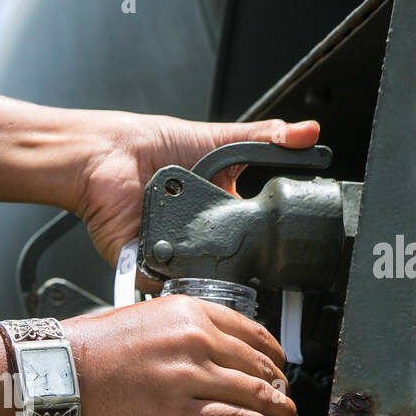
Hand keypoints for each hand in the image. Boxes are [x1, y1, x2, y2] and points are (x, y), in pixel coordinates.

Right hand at [64, 292, 298, 415]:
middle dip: (280, 389)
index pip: (251, 332)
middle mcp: (194, 340)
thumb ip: (177, 334)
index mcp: (186, 312)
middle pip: (260, 366)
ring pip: (259, 395)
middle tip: (285, 405)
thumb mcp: (139, 322)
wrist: (53, 378)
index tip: (277, 370)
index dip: (273, 357)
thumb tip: (204, 357)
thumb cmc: (83, 354)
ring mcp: (189, 378)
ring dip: (281, 414)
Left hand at [73, 112, 320, 270]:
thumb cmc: (153, 144)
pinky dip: (166, 278)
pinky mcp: (142, 263)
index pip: (246, 238)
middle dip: (229, 267)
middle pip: (221, 267)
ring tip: (202, 253)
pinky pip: (159, 283)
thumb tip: (309, 132)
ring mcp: (169, 253)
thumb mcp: (220, 139)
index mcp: (216, 211)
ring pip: (192, 281)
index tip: (274, 251)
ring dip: (199, 274)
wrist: (106, 154)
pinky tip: (171, 261)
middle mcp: (194, 236)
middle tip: (236, 253)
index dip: (259, 249)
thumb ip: (265, 139)